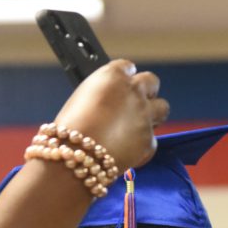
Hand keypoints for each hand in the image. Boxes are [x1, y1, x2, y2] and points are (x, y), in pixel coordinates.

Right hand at [53, 59, 168, 173]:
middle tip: (131, 106)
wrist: (73, 159)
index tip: (117, 89)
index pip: (127, 67)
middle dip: (144, 92)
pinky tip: (124, 151)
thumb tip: (108, 102)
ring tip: (134, 127)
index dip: (122, 80)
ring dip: (152, 114)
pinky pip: (150, 140)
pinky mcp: (148, 142)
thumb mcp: (78, 101)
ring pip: (162, 108)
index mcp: (113, 76)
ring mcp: (145, 116)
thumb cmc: (66, 131)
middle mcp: (134, 90)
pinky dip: (139, 146)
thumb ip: (100, 95)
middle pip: (151, 82)